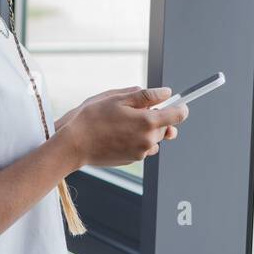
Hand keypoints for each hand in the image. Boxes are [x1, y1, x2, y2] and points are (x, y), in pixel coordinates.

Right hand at [55, 86, 187, 167]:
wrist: (73, 144)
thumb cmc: (92, 118)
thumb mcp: (117, 98)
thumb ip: (146, 96)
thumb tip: (166, 93)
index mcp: (148, 122)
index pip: (179, 115)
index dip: (180, 107)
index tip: (176, 103)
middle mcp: (148, 139)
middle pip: (166, 127)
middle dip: (156, 118)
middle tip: (134, 111)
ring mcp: (141, 152)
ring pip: (154, 138)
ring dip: (146, 130)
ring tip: (123, 124)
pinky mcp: (132, 159)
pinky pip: (142, 148)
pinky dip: (136, 140)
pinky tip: (118, 135)